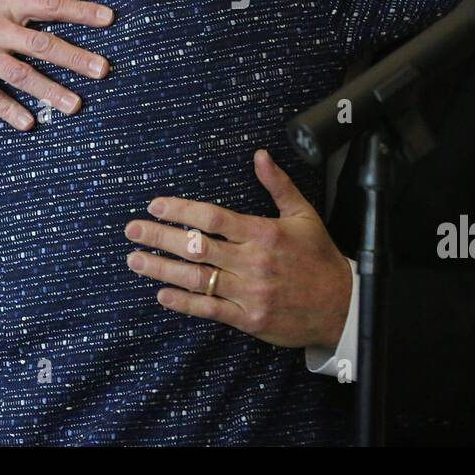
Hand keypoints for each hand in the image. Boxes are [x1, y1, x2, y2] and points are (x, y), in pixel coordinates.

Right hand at [0, 0, 114, 129]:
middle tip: (103, 70)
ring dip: (48, 91)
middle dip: (74, 58)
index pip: (49, 4)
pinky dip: (8, 110)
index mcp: (0, 0)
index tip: (109, 19)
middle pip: (40, 44)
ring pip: (18, 74)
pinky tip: (29, 123)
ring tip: (75, 105)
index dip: (80, 11)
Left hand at [124, 149, 352, 348]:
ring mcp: (249, 292)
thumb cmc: (320, 257)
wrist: (342, 305)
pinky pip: (209, 309)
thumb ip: (278, 185)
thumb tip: (260, 155)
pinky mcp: (249, 319)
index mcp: (263, 233)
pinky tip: (162, 293)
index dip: (181, 210)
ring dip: (161, 269)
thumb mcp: (304, 214)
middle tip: (132, 230)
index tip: (156, 205)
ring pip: (196, 278)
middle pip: (196, 246)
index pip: (213, 217)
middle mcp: (252, 262)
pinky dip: (184, 302)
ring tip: (134, 261)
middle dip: (159, 237)